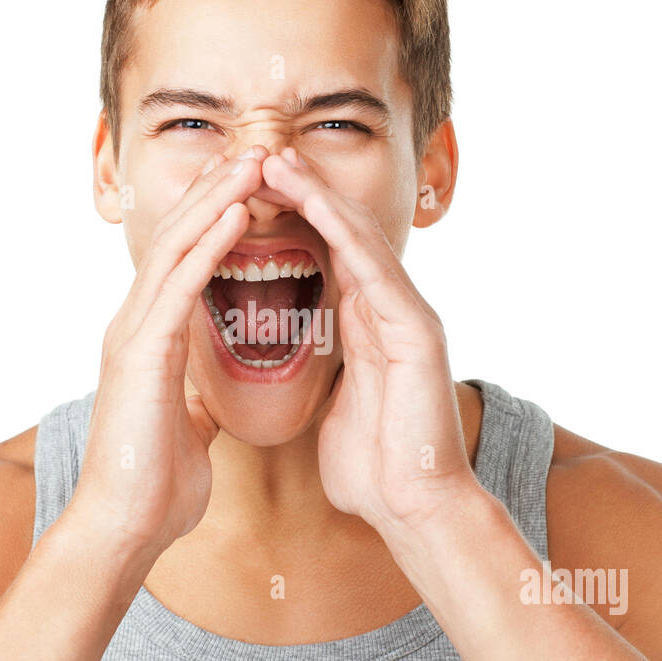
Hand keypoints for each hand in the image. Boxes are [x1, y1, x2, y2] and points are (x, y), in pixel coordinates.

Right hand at [62, 149, 263, 573]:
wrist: (123, 527)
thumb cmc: (154, 483)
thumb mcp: (185, 427)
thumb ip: (191, 399)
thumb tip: (206, 396)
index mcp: (148, 338)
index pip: (183, 261)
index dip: (214, 218)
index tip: (252, 186)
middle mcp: (134, 324)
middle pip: (177, 237)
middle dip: (217, 190)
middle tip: (257, 150)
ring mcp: (132, 335)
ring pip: (175, 247)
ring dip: (216, 199)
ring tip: (253, 161)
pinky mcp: (142, 353)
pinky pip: (180, 286)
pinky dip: (209, 245)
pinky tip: (237, 214)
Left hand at [261, 147, 481, 542]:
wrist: (413, 509)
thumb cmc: (374, 468)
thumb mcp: (329, 406)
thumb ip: (320, 373)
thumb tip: (292, 368)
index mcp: (365, 325)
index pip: (323, 253)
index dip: (286, 216)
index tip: (243, 189)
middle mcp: (389, 309)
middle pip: (339, 232)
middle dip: (297, 190)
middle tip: (254, 151)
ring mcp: (408, 316)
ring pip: (358, 237)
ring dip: (315, 193)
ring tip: (274, 157)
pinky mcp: (418, 331)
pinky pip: (376, 269)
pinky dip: (343, 231)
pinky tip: (313, 201)